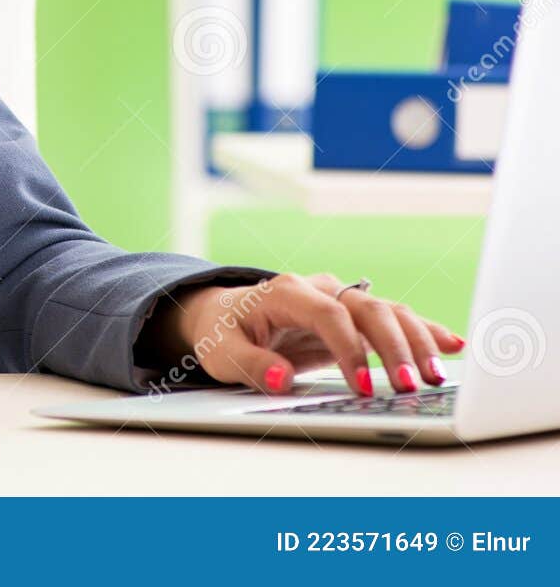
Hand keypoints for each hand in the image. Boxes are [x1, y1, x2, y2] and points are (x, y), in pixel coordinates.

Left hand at [150, 272, 465, 395]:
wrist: (224, 315)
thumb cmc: (223, 333)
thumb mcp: (223, 352)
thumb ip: (253, 365)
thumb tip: (282, 379)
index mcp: (285, 292)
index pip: (327, 313)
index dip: (348, 348)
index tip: (362, 385)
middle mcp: (319, 289)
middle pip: (367, 308)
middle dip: (392, 346)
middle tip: (409, 386)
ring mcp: (340, 300)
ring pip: (388, 311)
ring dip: (415, 341)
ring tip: (435, 377)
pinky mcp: (354, 318)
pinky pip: (393, 319)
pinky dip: (421, 331)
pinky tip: (451, 344)